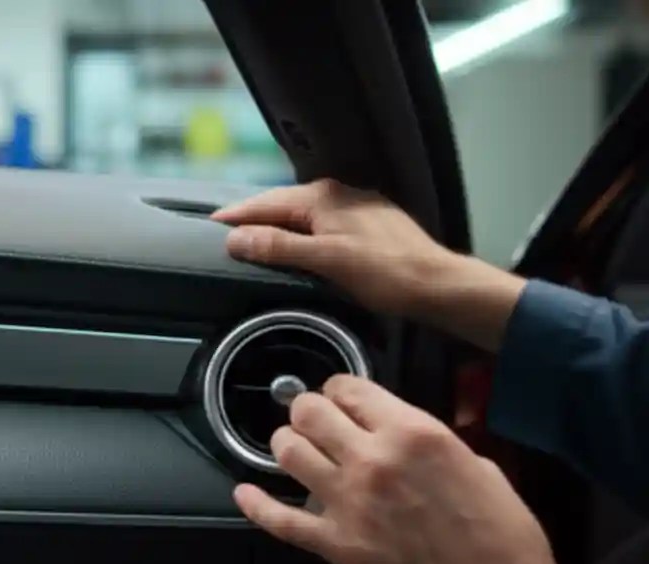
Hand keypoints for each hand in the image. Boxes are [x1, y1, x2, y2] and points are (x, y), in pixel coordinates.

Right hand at [213, 179, 526, 350]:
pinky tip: (296, 246)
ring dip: (277, 225)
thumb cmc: (384, 272)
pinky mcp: (367, 224)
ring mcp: (355, 207)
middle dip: (254, 216)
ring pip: (303, 214)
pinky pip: (320, 223)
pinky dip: (300, 232)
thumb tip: (237, 238)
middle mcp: (338, 194)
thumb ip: (278, 247)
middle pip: (283, 204)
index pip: (266, 202)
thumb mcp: (325, 260)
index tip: (211, 223)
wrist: (437, 284)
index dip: (237, 214)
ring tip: (254, 238)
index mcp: (323, 197)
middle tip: (226, 231)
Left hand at [236, 374, 633, 563]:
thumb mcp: (481, 468)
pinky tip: (244, 495)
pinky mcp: (335, 545)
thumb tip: (406, 440)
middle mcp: (373, 459)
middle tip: (313, 422)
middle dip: (308, 412)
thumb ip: (434, 445)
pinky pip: (278, 520)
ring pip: (288, 452)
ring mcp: (348, 502)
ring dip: (286, 446)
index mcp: (413, 433)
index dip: (340, 391)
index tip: (339, 400)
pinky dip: (255, 505)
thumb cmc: (505, 540)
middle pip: (310, 413)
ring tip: (293, 450)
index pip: (351, 389)